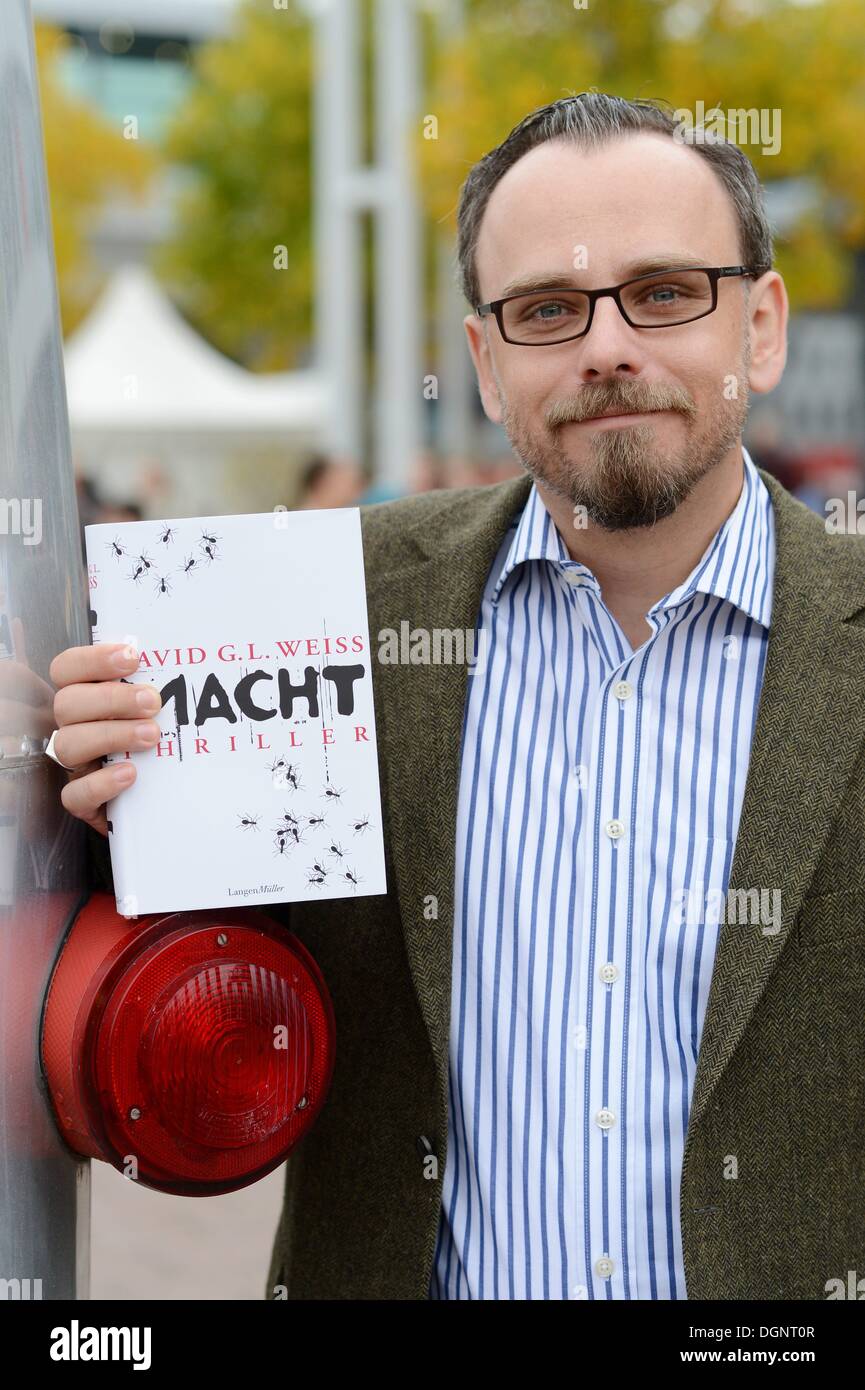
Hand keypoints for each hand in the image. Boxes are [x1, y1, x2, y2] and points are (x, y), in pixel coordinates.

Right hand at [48, 642, 161, 835]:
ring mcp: (76, 766)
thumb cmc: (165, 743)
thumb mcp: (163, 710)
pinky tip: (130, 774)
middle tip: (153, 702)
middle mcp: (74, 728)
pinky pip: (74, 795)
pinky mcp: (84, 803)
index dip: (92, 660)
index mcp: (87, 698)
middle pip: (66, 704)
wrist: (173, 799)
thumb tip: (188, 654)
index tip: (133, 657)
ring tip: (151, 736)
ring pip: (67, 745)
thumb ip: (163, 684)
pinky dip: (101, 783)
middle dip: (111, 699)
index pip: (66, 669)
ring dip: (111, 735)